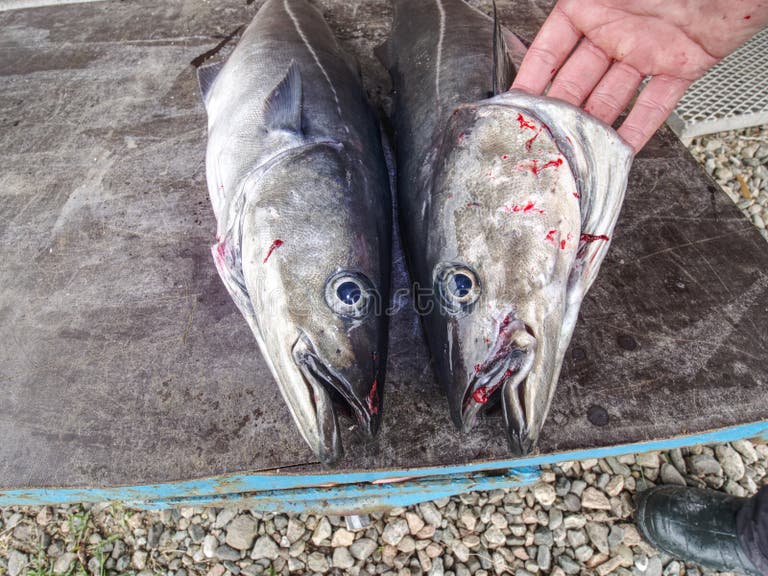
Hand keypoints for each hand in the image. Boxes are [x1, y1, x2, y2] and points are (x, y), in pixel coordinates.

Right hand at [511, 0, 767, 151]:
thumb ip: (580, 5)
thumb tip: (552, 25)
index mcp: (592, 4)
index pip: (550, 48)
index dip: (531, 78)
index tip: (515, 105)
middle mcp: (616, 29)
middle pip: (577, 80)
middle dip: (560, 111)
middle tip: (544, 137)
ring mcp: (647, 50)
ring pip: (611, 97)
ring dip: (594, 126)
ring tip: (577, 150)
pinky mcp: (680, 65)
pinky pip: (655, 103)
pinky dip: (638, 129)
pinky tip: (620, 149)